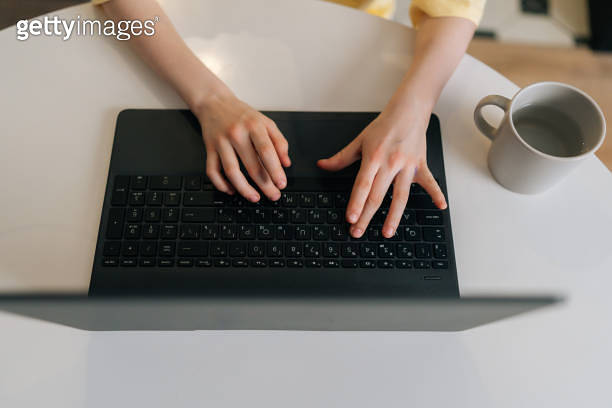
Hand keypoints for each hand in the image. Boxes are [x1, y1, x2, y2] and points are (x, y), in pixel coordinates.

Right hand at [194, 91, 290, 201]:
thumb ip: (279, 141)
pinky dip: (221, 184)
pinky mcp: (209, 148)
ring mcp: (221, 142)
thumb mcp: (265, 122)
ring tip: (255, 198)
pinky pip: (213, 171)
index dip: (275, 170)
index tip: (282, 183)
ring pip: (231, 171)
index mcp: (254, 126)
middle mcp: (236, 133)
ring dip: (244, 189)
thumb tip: (286, 163)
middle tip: (273, 195)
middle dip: (265, 184)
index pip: (266, 151)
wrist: (215, 102)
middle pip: (251, 165)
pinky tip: (232, 190)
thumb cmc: (242, 114)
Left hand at [317, 108, 446, 238]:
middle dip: (366, 216)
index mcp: (374, 157)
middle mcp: (390, 163)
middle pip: (377, 195)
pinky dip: (436, 193)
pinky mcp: (420, 165)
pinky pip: (430, 181)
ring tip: (387, 233)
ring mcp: (407, 166)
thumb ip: (341, 158)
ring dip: (394, 216)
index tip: (350, 218)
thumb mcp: (359, 140)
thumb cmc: (384, 126)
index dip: (356, 203)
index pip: (362, 185)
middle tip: (358, 232)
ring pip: (401, 196)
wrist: (408, 111)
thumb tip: (323, 165)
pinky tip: (440, 206)